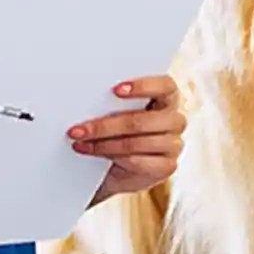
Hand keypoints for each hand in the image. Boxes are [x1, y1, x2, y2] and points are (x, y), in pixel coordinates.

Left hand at [67, 75, 185, 203]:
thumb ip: (115, 100)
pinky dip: (110, 156)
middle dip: (105, 125)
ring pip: (134, 143)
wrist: (119, 167)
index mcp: (168, 97)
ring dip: (102, 144)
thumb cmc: (118, 129)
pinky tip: (92, 152)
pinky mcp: (167, 167)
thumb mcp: (119, 110)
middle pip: (141, 121)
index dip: (142, 86)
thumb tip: (89, 94)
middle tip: (78, 129)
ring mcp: (173, 145)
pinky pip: (136, 162)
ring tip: (80, 142)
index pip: (165, 86)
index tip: (115, 90)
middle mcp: (175, 120)